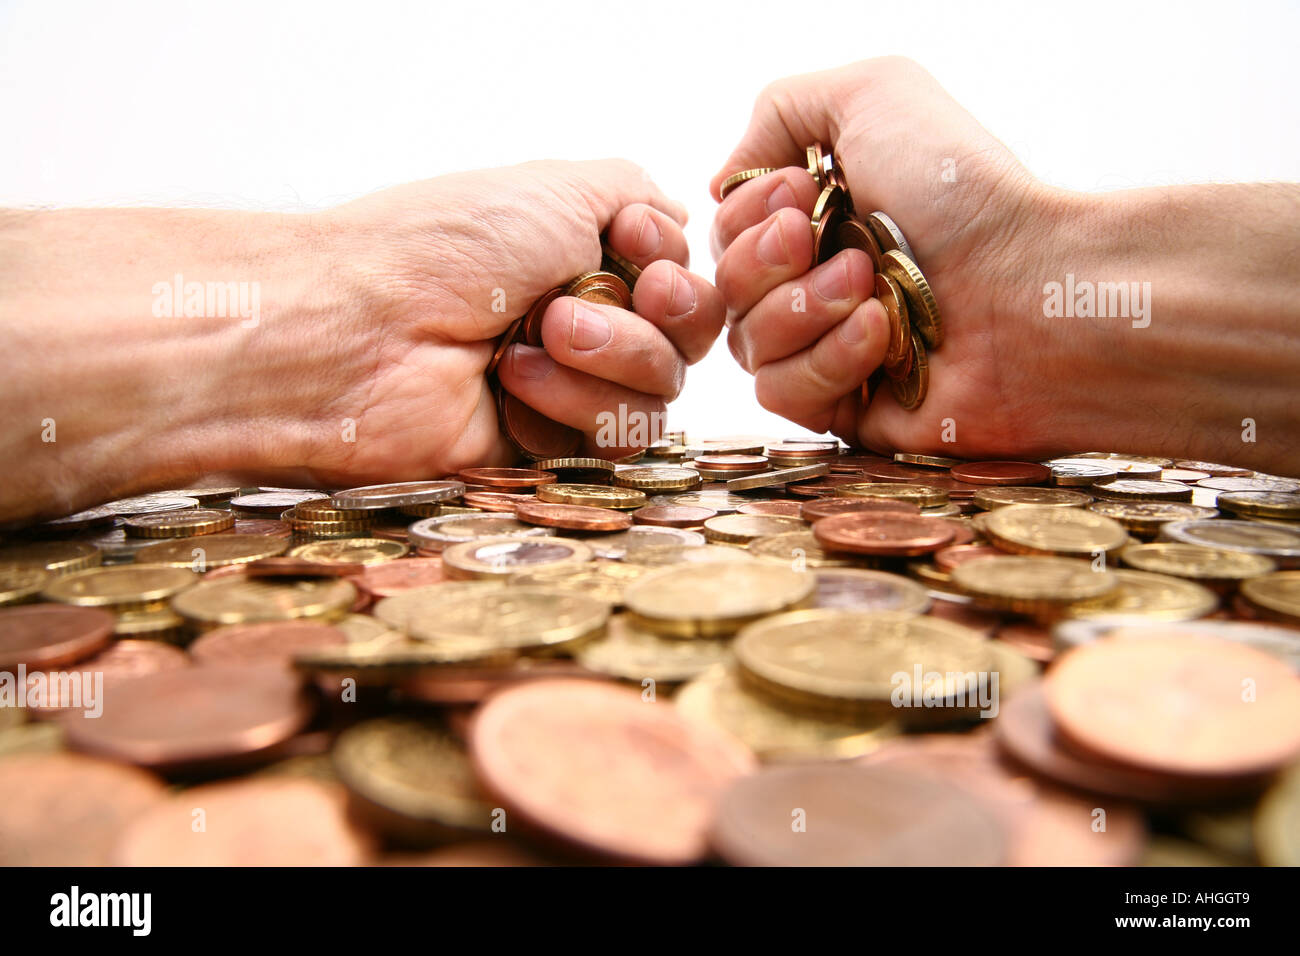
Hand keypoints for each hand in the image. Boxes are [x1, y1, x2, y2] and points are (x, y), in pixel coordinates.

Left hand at [308, 159, 724, 481]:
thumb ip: (636, 194)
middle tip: (575, 304)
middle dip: (653, 318)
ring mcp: (567, 390)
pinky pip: (615, 443)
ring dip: (606, 359)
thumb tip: (673, 224)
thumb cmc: (445, 246)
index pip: (680, 279)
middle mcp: (582, 324)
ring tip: (528, 341)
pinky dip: (573, 406)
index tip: (631, 245)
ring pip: (659, 392)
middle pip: (686, 340)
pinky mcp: (547, 454)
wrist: (362, 327)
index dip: (672, 267)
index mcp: (582, 260)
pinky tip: (511, 385)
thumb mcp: (555, 186)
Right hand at [710, 57, 1055, 454]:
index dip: (747, 216)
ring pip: (745, 345)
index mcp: (817, 215)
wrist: (1033, 285)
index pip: (726, 231)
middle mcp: (815, 280)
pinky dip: (827, 359)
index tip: (801, 195)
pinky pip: (782, 394)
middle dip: (768, 261)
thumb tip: (725, 182)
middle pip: (724, 289)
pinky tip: (882, 336)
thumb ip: (781, 110)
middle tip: (841, 242)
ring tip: (872, 287)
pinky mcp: (844, 409)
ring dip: (802, 308)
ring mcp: (826, 347)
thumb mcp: (873, 94)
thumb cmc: (961, 189)